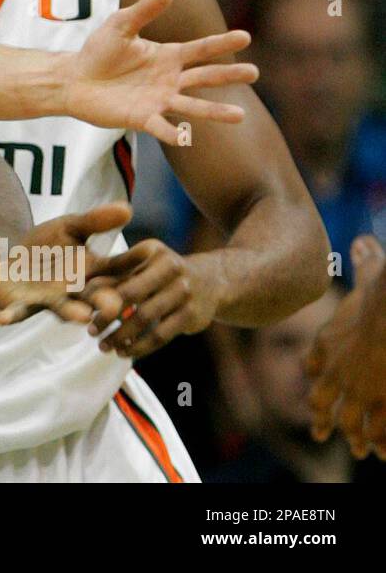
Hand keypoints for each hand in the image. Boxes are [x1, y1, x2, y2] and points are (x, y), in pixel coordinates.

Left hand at [0, 202, 131, 324]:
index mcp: (91, 275)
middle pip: (94, 300)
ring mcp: (50, 303)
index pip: (114, 273)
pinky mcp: (25, 307)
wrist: (11, 259)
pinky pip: (19, 312)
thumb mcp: (70, 228)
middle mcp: (75, 294)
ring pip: (63, 310)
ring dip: (70, 313)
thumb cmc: (47, 246)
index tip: (147, 257)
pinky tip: (1, 319)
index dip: (129, 267)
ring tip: (81, 317)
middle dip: (104, 304)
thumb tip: (127, 208)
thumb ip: (95, 221)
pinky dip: (12, 315)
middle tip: (116, 306)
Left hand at [64, 0, 257, 143]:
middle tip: (254, 73)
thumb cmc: (99, 51)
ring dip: (214, 111)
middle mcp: (170, 80)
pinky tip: (185, 137)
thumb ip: (145, 8)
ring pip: (192, 105)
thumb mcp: (121, 24)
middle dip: (229, 75)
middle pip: (205, 77)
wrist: (74, 80)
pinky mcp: (142, 118)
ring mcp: (159, 100)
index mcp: (169, 56)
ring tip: (239, 115)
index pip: (201, 49)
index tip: (245, 36)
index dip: (222, 43)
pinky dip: (173, 133)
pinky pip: (161, 127)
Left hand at [81, 240, 223, 358]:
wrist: (212, 281)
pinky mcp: (191, 314)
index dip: (96, 289)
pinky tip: (124, 352)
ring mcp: (183, 291)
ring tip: (104, 346)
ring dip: (121, 335)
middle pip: (130, 294)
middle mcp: (170, 267)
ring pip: (144, 318)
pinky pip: (161, 335)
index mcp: (152, 251)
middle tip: (90, 330)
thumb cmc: (163, 273)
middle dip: (106, 314)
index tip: (79, 305)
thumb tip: (76, 285)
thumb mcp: (143, 262)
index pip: (118, 271)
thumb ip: (114, 272)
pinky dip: (140, 346)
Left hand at [307, 235, 385, 458]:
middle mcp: (338, 370)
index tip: (316, 380)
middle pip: (324, 399)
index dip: (317, 374)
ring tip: (358, 449)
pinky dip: (381, 442)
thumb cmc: (382, 294)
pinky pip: (379, 431)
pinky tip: (384, 453)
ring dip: (355, 436)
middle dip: (324, 416)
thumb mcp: (374, 274)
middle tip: (319, 431)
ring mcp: (359, 390)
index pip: (316, 363)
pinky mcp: (383, 404)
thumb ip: (366, 261)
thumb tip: (362, 241)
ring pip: (352, 421)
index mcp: (330, 341)